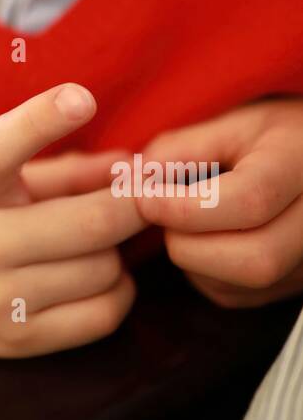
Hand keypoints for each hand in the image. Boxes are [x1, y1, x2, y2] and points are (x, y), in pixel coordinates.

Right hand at [0, 83, 146, 383]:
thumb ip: (58, 171)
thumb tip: (128, 167)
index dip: (42, 120)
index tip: (80, 97)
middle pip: (92, 222)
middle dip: (132, 203)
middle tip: (143, 193)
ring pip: (104, 269)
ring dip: (118, 250)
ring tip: (99, 240)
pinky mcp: (18, 342)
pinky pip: (102, 315)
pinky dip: (117, 292)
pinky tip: (100, 277)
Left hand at [134, 98, 302, 306]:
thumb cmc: (273, 137)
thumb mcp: (231, 124)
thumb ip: (181, 149)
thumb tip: (133, 182)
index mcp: (301, 164)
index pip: (250, 201)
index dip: (186, 208)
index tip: (143, 198)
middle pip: (253, 259)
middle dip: (187, 241)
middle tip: (161, 211)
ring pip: (241, 285)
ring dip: (191, 258)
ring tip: (184, 219)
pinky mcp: (294, 286)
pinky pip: (235, 295)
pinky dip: (203, 272)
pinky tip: (206, 237)